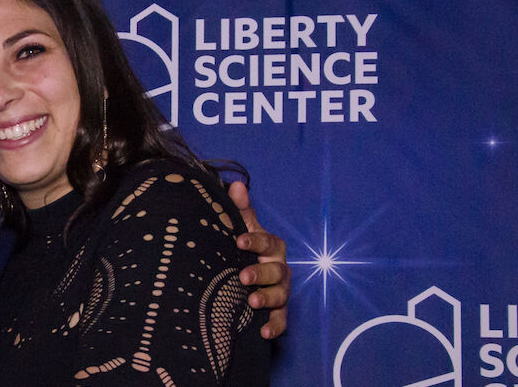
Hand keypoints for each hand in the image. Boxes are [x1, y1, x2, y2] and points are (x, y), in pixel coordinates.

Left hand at [229, 180, 289, 338]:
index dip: (254, 240)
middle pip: (276, 270)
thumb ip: (239, 209)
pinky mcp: (276, 311)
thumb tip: (236, 185)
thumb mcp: (240, 228)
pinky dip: (274, 326)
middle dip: (261, 273)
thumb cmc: (241, 247)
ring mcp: (279, 290)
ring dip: (267, 298)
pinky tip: (263, 332)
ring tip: (251, 302)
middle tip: (243, 276)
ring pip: (280, 295)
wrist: (241, 274)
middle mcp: (278, 268)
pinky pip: (280, 320)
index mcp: (270, 247)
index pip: (266, 241)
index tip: (239, 240)